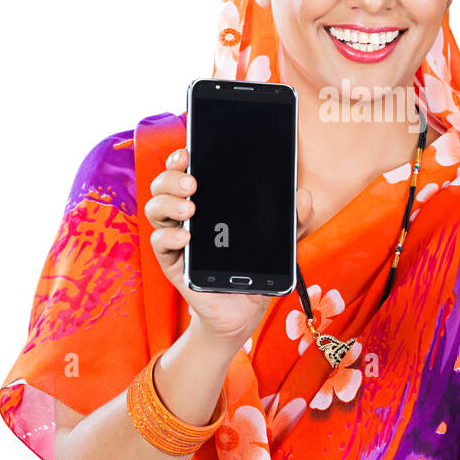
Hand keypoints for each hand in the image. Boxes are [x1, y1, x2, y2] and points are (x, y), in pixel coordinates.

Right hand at [145, 147, 314, 351]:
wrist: (244, 308)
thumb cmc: (256, 266)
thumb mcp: (280, 240)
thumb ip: (294, 218)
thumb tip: (304, 196)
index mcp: (208, 200)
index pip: (187, 170)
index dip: (182, 157)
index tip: (189, 151)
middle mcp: (186, 213)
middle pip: (164, 184)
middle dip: (173, 177)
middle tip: (193, 182)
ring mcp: (176, 236)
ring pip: (155, 208)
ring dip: (168, 202)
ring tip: (190, 207)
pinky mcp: (173, 261)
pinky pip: (159, 242)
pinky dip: (169, 235)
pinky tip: (187, 236)